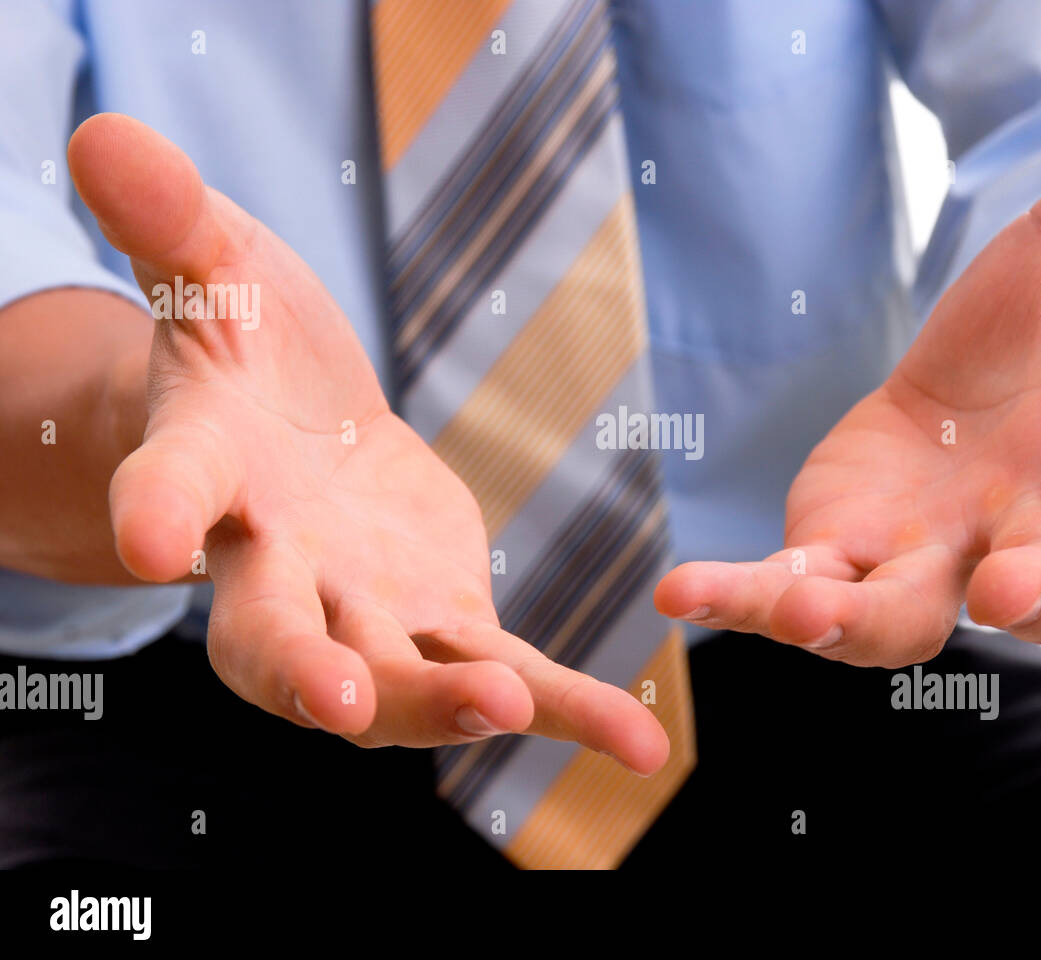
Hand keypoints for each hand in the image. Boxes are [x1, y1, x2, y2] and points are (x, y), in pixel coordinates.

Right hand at [69, 114, 667, 768]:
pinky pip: (507, 676)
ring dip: (444, 707)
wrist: (297, 421)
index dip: (160, 511)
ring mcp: (365, 610)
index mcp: (209, 473)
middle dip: (302, 673)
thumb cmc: (245, 344)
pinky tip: (639, 750)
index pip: (172, 492)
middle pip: (273, 640)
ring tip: (511, 709)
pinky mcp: (445, 620)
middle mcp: (276, 568)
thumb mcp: (215, 268)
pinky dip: (565, 710)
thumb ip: (172, 223)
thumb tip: (105, 134)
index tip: (151, 539)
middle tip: (337, 704)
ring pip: (395, 683)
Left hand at [655, 32, 1040, 664]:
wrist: (965, 403)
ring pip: (906, 614)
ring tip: (804, 612)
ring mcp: (928, 558)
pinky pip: (794, 591)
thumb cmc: (1035, 334)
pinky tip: (685, 592)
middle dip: (1032, 590)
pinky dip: (744, 598)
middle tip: (1015, 594)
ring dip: (859, 618)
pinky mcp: (840, 559)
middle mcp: (1019, 530)